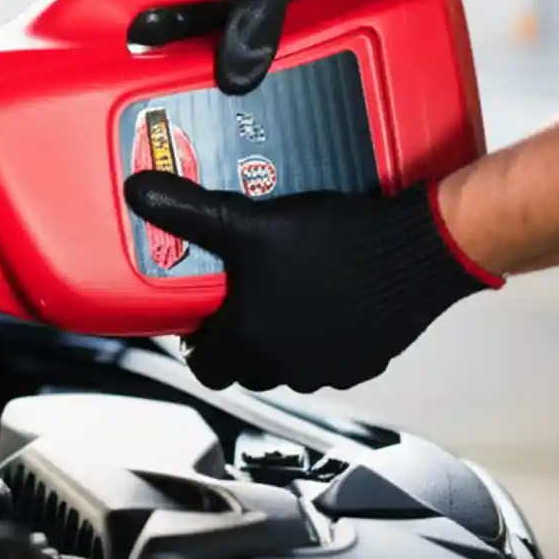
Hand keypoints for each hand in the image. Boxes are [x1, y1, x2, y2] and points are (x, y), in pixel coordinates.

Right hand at [105, 0, 410, 94]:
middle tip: (160, 73)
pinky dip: (227, 46)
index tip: (98, 50)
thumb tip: (231, 71)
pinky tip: (241, 59)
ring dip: (197, 48)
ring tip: (204, 70)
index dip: (102, 12)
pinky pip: (220, 27)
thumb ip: (254, 20)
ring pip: (188, 23)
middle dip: (156, 43)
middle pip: (152, 9)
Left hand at [124, 172, 501, 391]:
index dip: (199, 343)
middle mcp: (287, 367)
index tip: (202, 317)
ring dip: (281, 340)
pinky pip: (333, 358)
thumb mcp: (249, 221)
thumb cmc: (332, 241)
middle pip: (246, 369)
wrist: (420, 248)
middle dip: (238, 340)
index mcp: (250, 342)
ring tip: (284, 293)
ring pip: (289, 365)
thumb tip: (138, 189)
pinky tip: (330, 297)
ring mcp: (332, 369)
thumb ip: (188, 211)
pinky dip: (324, 337)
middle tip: (241, 298)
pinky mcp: (369, 361)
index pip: (206, 368)